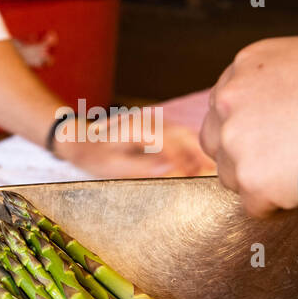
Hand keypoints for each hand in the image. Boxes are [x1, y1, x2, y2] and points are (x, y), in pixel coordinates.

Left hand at [55, 115, 214, 178]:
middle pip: (184, 135)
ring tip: (212, 172)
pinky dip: (195, 150)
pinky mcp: (160, 129)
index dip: (185, 160)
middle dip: (200, 155)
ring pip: (187, 135)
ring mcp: (157, 123)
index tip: (196, 177)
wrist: (83, 143)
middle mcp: (150, 121)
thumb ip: (139, 167)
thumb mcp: (111, 166)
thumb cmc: (95, 156)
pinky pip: (183, 137)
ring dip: (201, 152)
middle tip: (214, 175)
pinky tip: (203, 165)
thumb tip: (169, 167)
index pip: (169, 142)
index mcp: (138, 128)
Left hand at [200, 37, 297, 215]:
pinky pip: (256, 207)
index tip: (274, 138)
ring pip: (234, 177)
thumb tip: (286, 111)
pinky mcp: (252, 178)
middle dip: (246, 155)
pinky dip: (281, 206)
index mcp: (249, 64)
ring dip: (263, 182)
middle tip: (285, 162)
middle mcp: (232, 97)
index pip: (226, 104)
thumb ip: (285, 84)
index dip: (252, 126)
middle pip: (218, 140)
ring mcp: (237, 138)